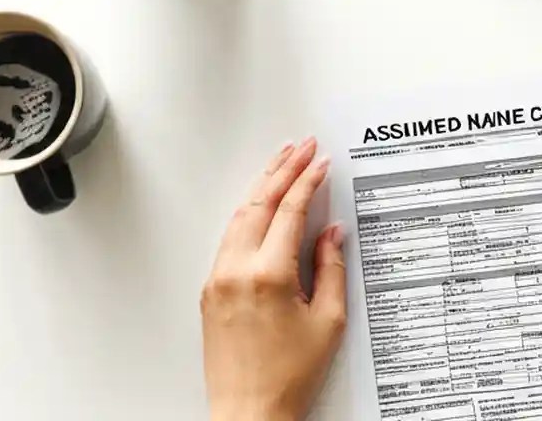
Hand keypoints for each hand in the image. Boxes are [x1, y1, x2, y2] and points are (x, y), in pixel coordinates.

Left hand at [201, 139, 346, 420]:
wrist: (249, 412)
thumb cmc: (288, 377)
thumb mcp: (327, 320)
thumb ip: (331, 269)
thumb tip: (331, 234)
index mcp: (268, 275)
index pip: (290, 211)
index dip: (308, 181)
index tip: (321, 163)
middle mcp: (236, 271)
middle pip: (260, 203)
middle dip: (283, 169)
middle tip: (301, 147)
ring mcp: (218, 280)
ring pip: (239, 217)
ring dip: (262, 186)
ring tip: (281, 164)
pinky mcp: (210, 291)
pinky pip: (229, 239)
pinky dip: (248, 214)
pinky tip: (260, 206)